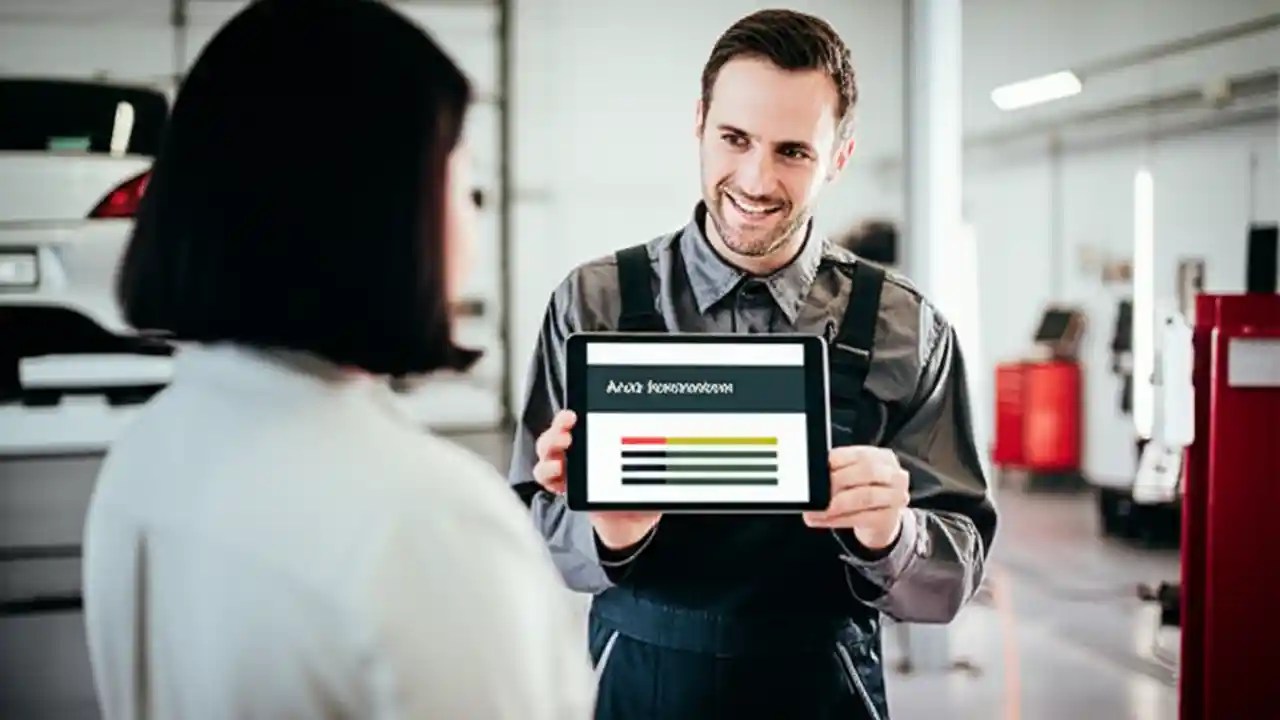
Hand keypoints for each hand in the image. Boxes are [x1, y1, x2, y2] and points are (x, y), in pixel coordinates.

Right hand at [533, 410, 660, 550]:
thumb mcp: (655, 475)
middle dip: (558, 428)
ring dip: (549, 451)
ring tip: (560, 459)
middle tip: (567, 430)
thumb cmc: (641, 492)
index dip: (573, 416)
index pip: (584, 420)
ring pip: (548, 451)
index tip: (576, 414)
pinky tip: (558, 476)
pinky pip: (547, 479)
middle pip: (559, 431)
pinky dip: (547, 475)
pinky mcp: (567, 488)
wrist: (632, 525)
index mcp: (604, 442)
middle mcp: (584, 451)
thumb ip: (661, 467)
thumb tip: (675, 456)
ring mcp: (573, 469)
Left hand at [802, 446, 909, 551]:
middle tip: (817, 488)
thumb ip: (841, 471)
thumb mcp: (856, 477)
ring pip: (865, 496)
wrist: (883, 521)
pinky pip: (861, 518)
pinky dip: (839, 519)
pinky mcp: (888, 519)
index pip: (861, 454)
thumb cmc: (864, 492)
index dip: (839, 459)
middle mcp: (895, 475)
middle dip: (838, 480)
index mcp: (884, 458)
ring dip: (837, 502)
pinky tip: (824, 519)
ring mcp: (895, 498)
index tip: (819, 466)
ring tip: (818, 507)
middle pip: (867, 472)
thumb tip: (815, 473)